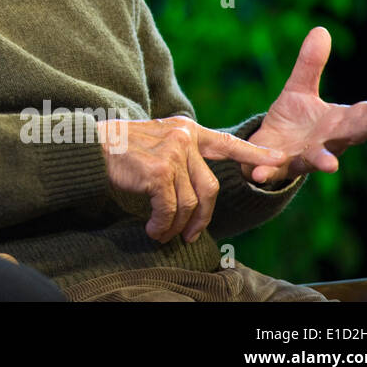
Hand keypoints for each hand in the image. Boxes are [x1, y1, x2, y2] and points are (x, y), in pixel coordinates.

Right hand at [98, 116, 286, 243]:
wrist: (87, 148)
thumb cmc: (118, 151)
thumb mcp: (154, 144)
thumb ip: (179, 157)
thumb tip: (196, 195)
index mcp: (185, 130)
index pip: (225, 143)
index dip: (253, 154)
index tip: (279, 158)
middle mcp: (183, 138)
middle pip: (209, 188)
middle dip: (202, 219)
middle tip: (188, 235)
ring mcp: (172, 153)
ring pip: (189, 203)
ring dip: (176, 226)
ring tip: (161, 232)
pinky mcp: (159, 171)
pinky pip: (170, 209)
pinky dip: (161, 224)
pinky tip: (152, 228)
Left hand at [243, 27, 366, 184]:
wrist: (268, 148)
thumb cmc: (294, 120)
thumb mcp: (299, 89)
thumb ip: (310, 64)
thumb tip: (321, 29)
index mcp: (337, 122)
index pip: (363, 115)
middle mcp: (327, 142)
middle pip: (350, 135)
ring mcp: (304, 156)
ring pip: (317, 160)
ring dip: (323, 161)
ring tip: (331, 166)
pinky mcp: (278, 167)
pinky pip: (273, 171)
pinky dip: (268, 172)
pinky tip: (260, 173)